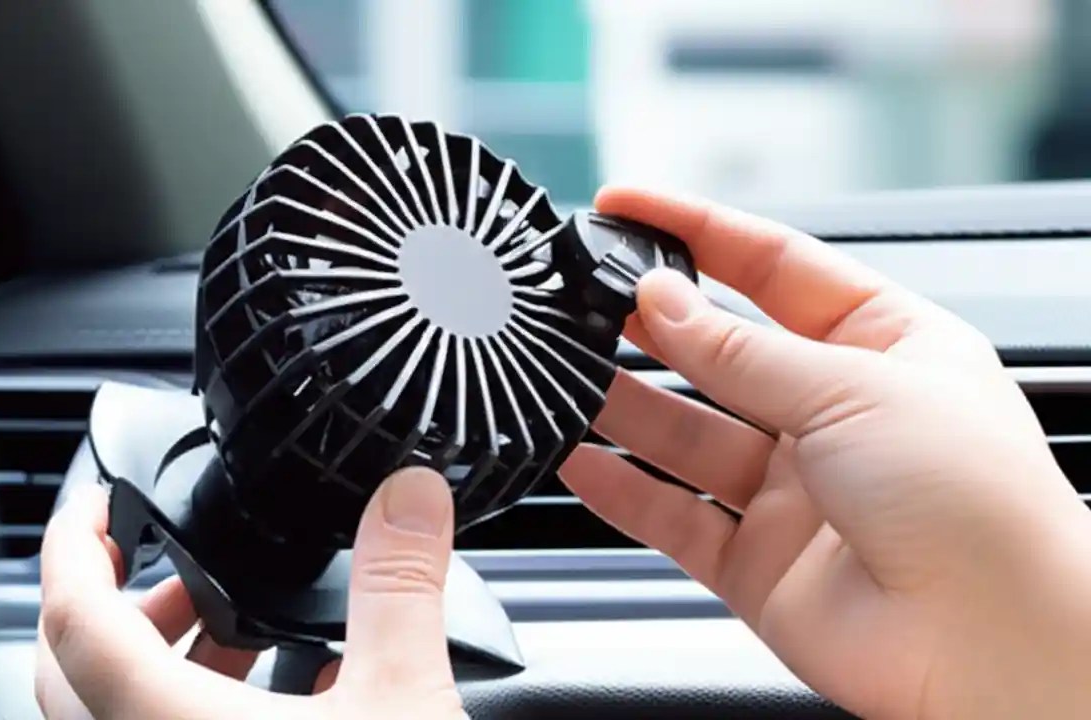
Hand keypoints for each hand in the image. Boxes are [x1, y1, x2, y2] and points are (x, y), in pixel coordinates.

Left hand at [33, 468, 465, 718]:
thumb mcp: (402, 700)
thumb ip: (399, 586)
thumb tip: (409, 497)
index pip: (73, 619)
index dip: (72, 545)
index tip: (96, 502)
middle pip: (70, 671)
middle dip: (113, 600)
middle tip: (159, 556)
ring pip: (113, 715)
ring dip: (156, 657)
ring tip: (228, 618)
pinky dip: (195, 704)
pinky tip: (279, 692)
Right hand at [561, 187, 1090, 718]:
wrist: (992, 648)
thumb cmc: (975, 505)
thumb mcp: (853, 388)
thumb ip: (740, 352)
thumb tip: (660, 301)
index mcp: (886, 347)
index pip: (774, 266)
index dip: (697, 231)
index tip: (625, 208)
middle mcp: (836, 415)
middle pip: (722, 352)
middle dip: (654, 321)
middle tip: (585, 296)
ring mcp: (794, 491)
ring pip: (687, 434)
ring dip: (626, 404)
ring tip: (568, 373)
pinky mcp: (758, 562)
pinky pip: (672, 516)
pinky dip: (622, 490)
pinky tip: (579, 459)